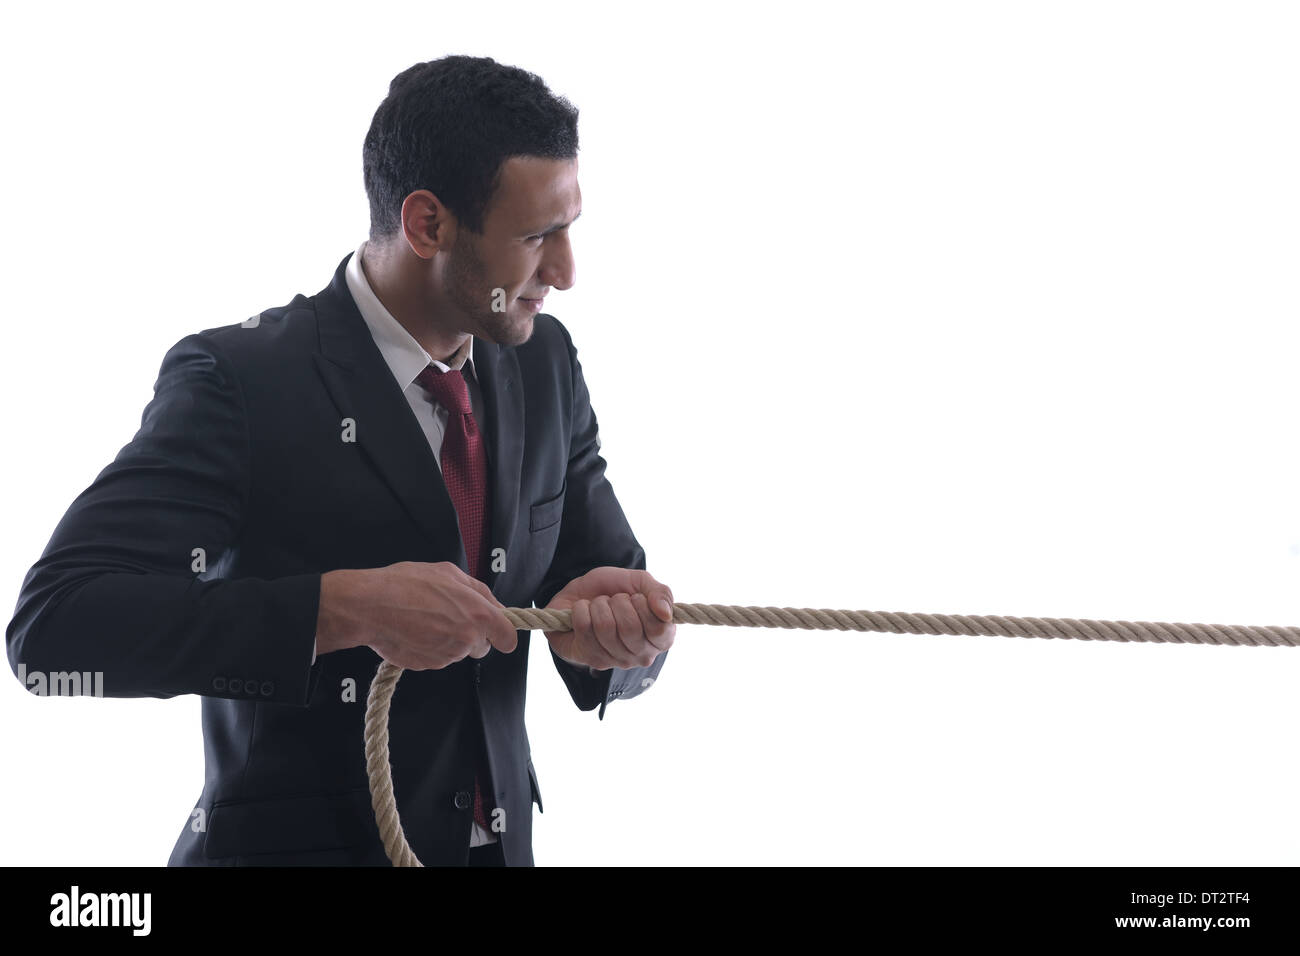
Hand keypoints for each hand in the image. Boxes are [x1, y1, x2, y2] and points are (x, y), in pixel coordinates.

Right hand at [316, 561, 517, 668]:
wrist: (370, 607)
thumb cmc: (406, 585)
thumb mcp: (449, 572)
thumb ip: (478, 590)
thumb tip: (494, 604)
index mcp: (479, 614)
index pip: (507, 637)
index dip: (504, 635)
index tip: (500, 634)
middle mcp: (467, 639)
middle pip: (482, 647)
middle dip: (472, 636)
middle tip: (450, 618)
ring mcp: (447, 655)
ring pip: (457, 652)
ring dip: (448, 641)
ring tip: (425, 620)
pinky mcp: (428, 665)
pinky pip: (436, 658)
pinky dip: (429, 648)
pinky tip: (414, 631)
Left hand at [542, 567, 674, 669]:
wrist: (582, 591)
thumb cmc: (615, 589)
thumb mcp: (641, 582)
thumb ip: (661, 593)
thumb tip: (665, 613)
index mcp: (661, 639)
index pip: (659, 629)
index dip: (644, 606)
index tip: (636, 597)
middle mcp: (641, 656)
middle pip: (630, 628)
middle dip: (619, 601)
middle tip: (615, 600)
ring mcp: (615, 661)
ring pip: (605, 627)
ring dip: (599, 605)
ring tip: (599, 605)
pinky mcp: (589, 658)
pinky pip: (584, 627)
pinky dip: (581, 609)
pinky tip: (584, 612)